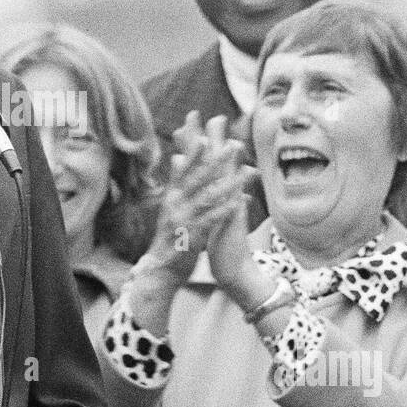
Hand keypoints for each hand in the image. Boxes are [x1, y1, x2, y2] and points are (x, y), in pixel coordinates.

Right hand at [129, 113, 247, 333]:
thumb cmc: (170, 238)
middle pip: (198, 179)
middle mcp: (176, 205)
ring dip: (229, 183)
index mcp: (172, 197)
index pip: (183, 170)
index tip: (205, 136)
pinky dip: (226, 208)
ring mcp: (183, 220)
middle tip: (233, 146)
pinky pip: (212, 219)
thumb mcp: (170, 208)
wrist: (161, 270)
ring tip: (245, 172)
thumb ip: (176, 184)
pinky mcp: (192, 235)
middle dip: (217, 161)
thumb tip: (177, 158)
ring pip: (208, 197)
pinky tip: (240, 200)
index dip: (194, 153)